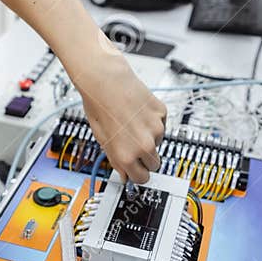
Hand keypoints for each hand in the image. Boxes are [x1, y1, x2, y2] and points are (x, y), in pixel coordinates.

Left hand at [75, 47, 166, 183]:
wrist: (106, 81)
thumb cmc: (99, 107)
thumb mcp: (102, 140)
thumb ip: (116, 159)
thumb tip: (125, 173)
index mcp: (126, 156)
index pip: (142, 179)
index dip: (137, 174)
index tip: (135, 169)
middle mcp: (144, 145)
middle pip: (155, 165)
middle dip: (146, 159)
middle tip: (134, 146)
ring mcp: (156, 130)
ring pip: (158, 143)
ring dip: (149, 138)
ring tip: (132, 123)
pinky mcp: (161, 114)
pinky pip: (161, 126)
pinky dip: (152, 122)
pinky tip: (138, 113)